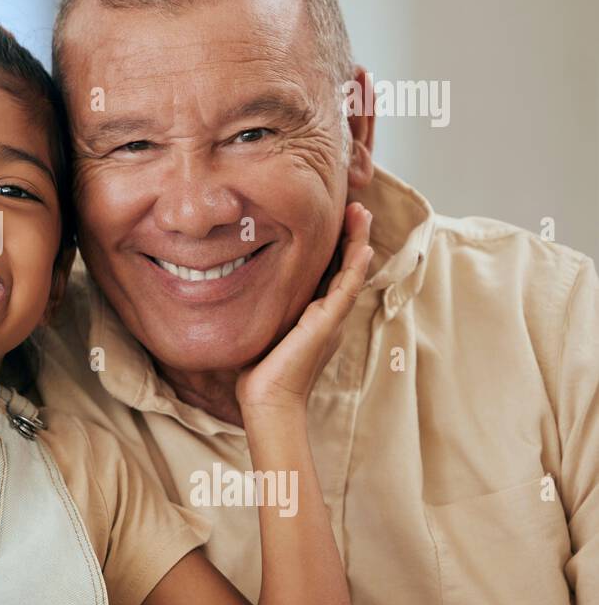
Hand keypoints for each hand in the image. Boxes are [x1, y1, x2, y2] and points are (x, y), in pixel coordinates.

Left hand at [235, 202, 372, 414]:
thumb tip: (243, 286)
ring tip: (360, 212)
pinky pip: (346, 290)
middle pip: (346, 265)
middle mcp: (328, 313)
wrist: (267, 401)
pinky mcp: (326, 324)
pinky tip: (361, 246)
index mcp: (315, 314)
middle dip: (351, 234)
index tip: (334, 216)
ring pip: (351, 271)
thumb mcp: (264, 327)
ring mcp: (331, 318)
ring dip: (358, 240)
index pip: (329, 270)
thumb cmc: (260, 371)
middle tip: (355, 204)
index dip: (335, 243)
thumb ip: (265, 306)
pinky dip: (354, 267)